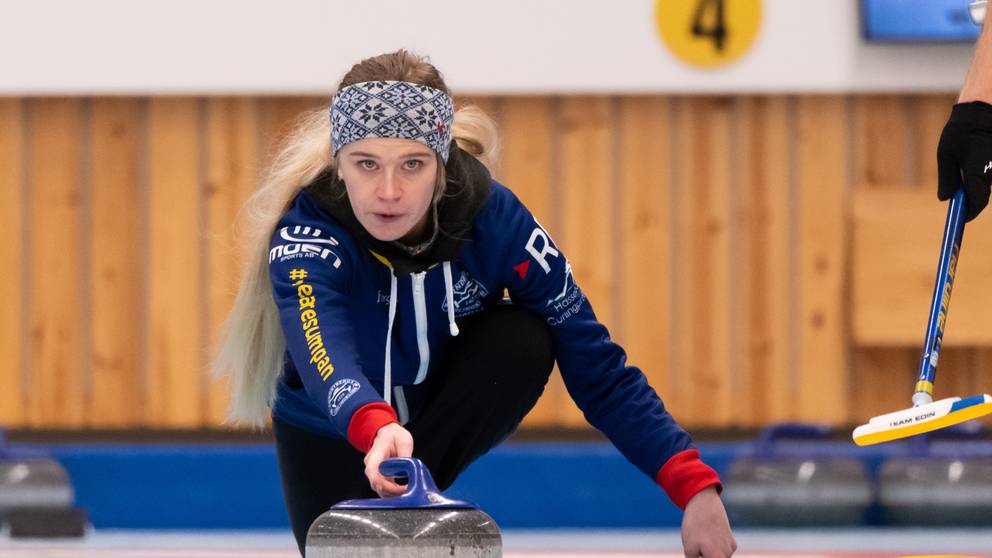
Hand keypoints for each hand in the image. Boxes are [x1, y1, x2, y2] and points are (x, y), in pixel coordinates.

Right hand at [363, 423, 413, 496]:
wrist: (387, 433)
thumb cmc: (394, 436)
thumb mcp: (403, 440)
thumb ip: (405, 454)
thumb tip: (409, 468)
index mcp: (375, 455)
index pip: (373, 473)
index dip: (384, 485)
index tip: (400, 488)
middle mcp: (371, 466)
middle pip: (376, 484)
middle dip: (391, 492)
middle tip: (407, 492)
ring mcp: (374, 473)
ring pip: (379, 489)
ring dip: (392, 494)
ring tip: (407, 493)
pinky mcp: (379, 477)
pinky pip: (383, 488)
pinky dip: (392, 493)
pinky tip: (402, 492)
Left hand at [681, 486, 735, 557]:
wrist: (704, 503)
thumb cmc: (695, 527)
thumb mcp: (689, 549)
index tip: (696, 554)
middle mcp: (727, 555)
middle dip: (704, 556)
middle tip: (696, 550)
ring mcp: (731, 547)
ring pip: (718, 557)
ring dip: (709, 555)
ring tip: (699, 542)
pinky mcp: (731, 539)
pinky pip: (722, 550)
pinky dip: (714, 549)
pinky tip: (706, 538)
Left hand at [937, 101, 991, 220]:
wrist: (982, 110)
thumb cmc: (960, 131)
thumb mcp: (945, 154)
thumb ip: (947, 178)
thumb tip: (945, 199)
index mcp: (975, 172)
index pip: (976, 202)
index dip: (969, 213)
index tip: (961, 219)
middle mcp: (990, 173)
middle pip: (982, 197)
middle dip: (970, 203)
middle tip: (959, 205)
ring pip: (985, 186)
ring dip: (974, 187)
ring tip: (963, 170)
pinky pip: (988, 175)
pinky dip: (979, 177)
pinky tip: (971, 161)